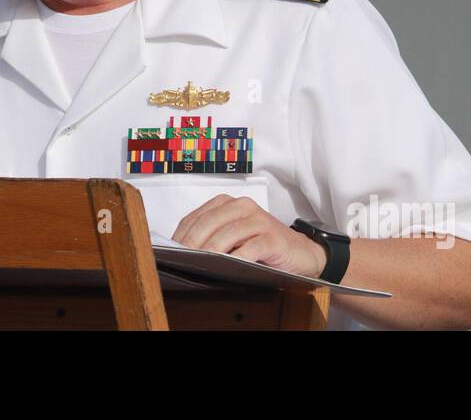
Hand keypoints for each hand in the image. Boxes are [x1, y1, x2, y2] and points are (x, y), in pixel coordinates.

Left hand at [172, 194, 328, 277]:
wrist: (300, 253)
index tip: (169, 250)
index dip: (180, 234)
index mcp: (227, 204)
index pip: (196, 217)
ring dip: (212, 250)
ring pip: (228, 233)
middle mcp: (242, 206)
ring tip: (200, 264)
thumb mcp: (233, 239)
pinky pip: (252, 246)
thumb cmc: (262, 246)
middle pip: (209, 222)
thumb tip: (181, 252)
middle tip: (181, 258)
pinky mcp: (273, 237)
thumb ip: (211, 238)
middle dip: (192, 242)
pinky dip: (238, 257)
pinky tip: (229, 266)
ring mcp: (259, 220)